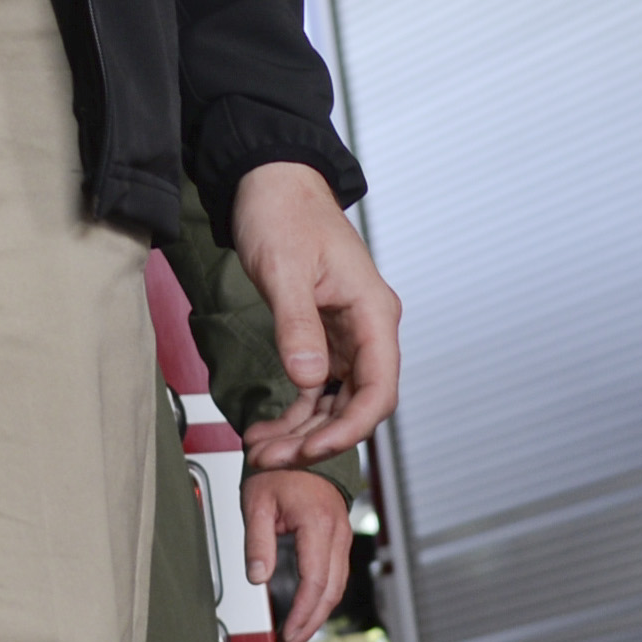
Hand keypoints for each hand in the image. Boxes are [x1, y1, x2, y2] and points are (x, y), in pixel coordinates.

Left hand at [225, 163, 402, 465]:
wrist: (271, 182)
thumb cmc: (285, 212)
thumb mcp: (284, 269)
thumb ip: (297, 325)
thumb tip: (309, 378)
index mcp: (373, 312)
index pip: (379, 389)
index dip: (350, 429)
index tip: (313, 449)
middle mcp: (368, 328)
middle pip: (357, 404)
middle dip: (318, 438)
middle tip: (274, 460)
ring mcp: (347, 335)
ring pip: (335, 402)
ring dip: (302, 431)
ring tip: (262, 451)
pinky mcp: (324, 335)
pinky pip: (317, 386)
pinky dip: (295, 411)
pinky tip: (267, 429)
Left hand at [244, 460, 354, 641]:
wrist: (302, 448)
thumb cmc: (278, 470)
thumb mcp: (256, 502)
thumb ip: (258, 542)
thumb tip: (258, 578)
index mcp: (318, 522)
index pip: (315, 581)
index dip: (301, 614)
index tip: (285, 635)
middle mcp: (337, 531)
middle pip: (330, 591)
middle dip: (309, 624)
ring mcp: (343, 535)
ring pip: (337, 587)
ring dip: (317, 616)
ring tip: (294, 638)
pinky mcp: (340, 538)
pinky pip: (336, 575)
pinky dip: (322, 599)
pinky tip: (307, 613)